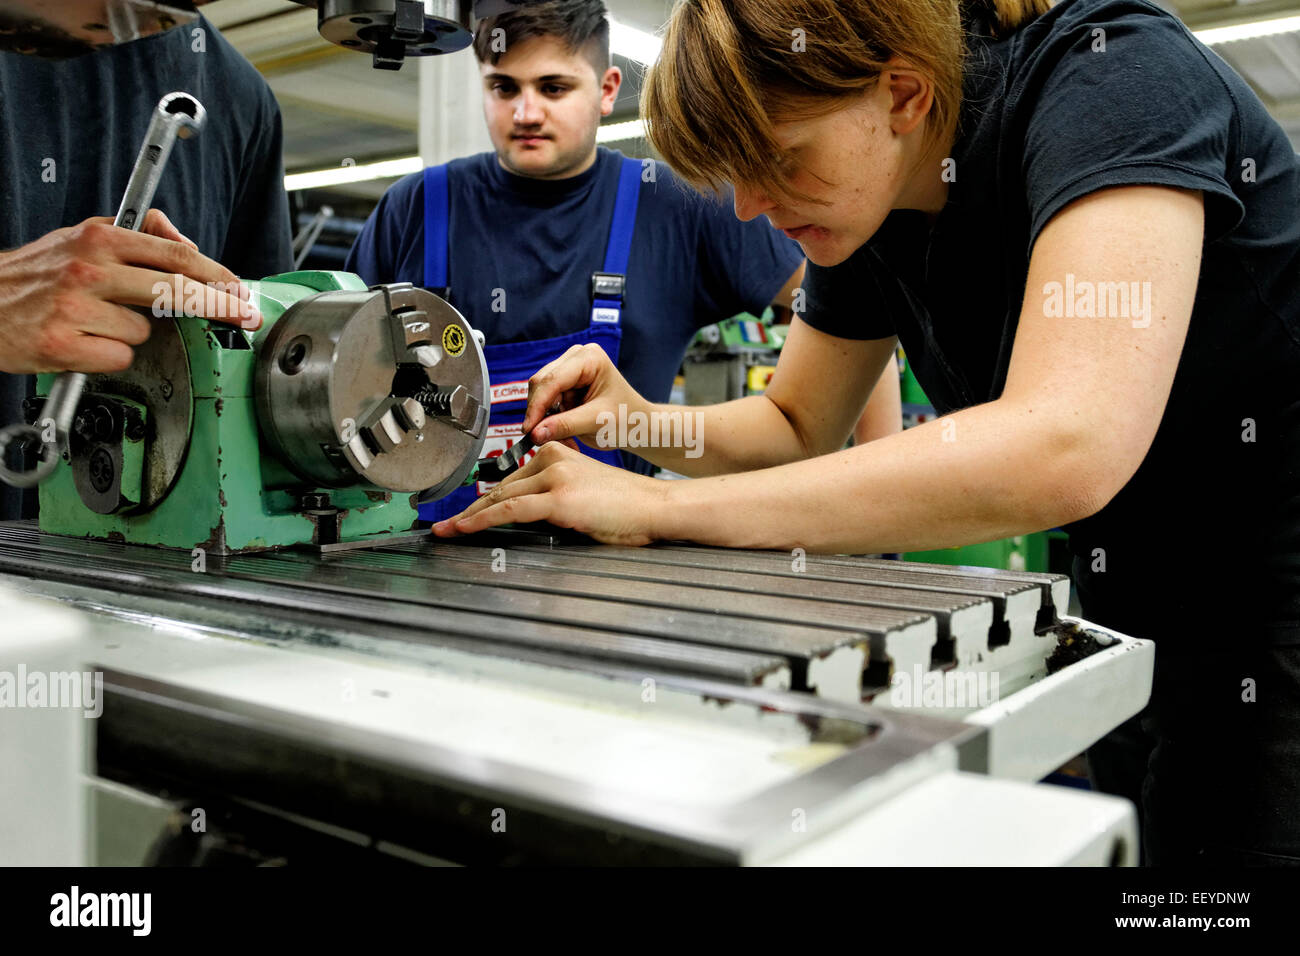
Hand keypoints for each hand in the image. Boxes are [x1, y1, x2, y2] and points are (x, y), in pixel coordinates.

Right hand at [0, 210, 260, 373]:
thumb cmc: (36, 274)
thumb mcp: (82, 236)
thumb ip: (137, 233)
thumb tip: (185, 240)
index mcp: (99, 238)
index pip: (176, 255)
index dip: (218, 275)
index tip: (240, 289)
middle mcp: (89, 269)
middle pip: (176, 290)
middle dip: (220, 306)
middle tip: (243, 317)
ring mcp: (76, 308)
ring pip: (144, 329)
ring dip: (131, 332)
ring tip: (97, 322)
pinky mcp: (64, 345)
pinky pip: (118, 356)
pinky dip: (108, 355)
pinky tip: (83, 341)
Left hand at [431, 442, 670, 545]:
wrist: (656, 507)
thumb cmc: (627, 508)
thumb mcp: (583, 494)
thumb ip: (553, 498)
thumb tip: (526, 515)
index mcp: (557, 453)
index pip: (511, 480)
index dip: (483, 499)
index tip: (463, 514)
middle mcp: (552, 459)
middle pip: (500, 489)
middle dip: (470, 510)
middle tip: (445, 525)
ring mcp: (554, 477)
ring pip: (499, 499)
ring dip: (468, 518)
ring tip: (446, 532)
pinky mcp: (558, 498)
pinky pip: (508, 510)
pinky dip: (481, 520)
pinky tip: (463, 530)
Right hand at [519, 342, 648, 451]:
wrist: (638, 423)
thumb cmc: (627, 419)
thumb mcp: (597, 423)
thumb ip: (565, 426)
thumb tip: (534, 433)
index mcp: (590, 358)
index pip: (552, 380)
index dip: (537, 406)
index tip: (528, 431)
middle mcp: (576, 356)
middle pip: (541, 384)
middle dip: (541, 414)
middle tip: (544, 440)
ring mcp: (569, 367)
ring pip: (539, 394)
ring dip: (546, 421)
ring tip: (566, 440)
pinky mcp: (564, 382)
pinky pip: (545, 402)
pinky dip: (550, 421)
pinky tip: (565, 434)